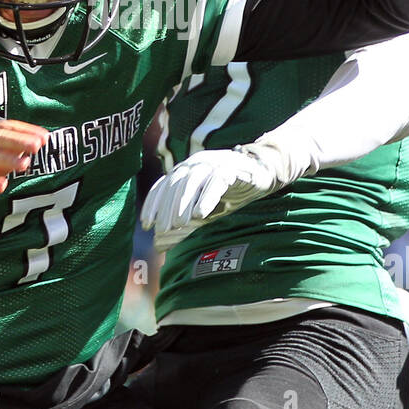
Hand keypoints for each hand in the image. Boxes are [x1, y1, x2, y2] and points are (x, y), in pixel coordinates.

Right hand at [0, 120, 49, 216]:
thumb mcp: (1, 155)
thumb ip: (17, 148)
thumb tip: (40, 140)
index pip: (5, 126)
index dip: (25, 130)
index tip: (44, 137)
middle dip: (18, 141)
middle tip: (37, 146)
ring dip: (6, 159)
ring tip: (24, 164)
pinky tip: (3, 185)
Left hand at [141, 144, 285, 251]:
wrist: (262, 173)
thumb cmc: (228, 192)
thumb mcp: (203, 211)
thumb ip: (182, 225)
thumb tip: (159, 245)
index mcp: (185, 170)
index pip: (163, 185)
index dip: (152, 205)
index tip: (146, 225)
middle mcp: (196, 163)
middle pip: (175, 184)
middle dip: (167, 208)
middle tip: (163, 230)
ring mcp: (213, 163)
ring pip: (193, 181)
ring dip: (184, 203)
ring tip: (179, 224)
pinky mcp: (232, 168)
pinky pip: (217, 181)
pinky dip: (207, 197)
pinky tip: (201, 214)